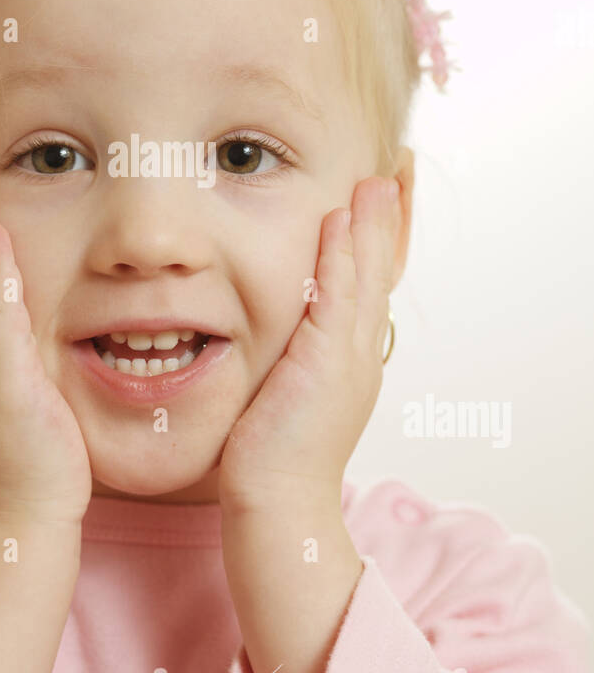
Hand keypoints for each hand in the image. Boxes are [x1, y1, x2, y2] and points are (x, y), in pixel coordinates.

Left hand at [218, 176, 400, 513]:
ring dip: (373, 224)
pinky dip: (342, 257)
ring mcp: (347, 358)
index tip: (383, 191)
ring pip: (367, 277)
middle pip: (383, 271)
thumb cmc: (271, 457)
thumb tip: (283, 330)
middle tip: (400, 167)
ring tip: (379, 176)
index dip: (380, 236)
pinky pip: (337, 299)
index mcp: (350, 357)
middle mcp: (358, 353)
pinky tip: (339, 221)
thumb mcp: (289, 393)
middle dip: (390, 218)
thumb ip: (293, 355)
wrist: (277, 505)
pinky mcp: (325, 364)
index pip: (371, 282)